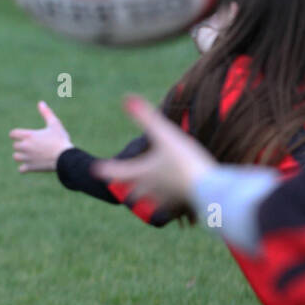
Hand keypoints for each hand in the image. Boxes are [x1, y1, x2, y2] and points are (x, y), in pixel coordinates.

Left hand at [9, 101, 73, 172]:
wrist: (66, 157)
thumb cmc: (61, 139)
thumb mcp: (55, 124)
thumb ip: (46, 113)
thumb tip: (41, 103)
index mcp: (28, 135)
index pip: (13, 134)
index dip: (17, 135)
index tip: (24, 136)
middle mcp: (25, 146)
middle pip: (15, 146)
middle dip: (21, 145)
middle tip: (33, 145)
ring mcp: (27, 158)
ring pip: (16, 157)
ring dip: (21, 156)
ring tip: (31, 155)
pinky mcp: (31, 167)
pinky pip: (21, 169)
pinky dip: (25, 168)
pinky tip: (32, 165)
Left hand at [91, 96, 216, 206]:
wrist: (209, 190)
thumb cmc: (184, 161)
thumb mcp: (164, 135)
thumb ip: (145, 117)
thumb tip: (127, 97)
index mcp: (140, 172)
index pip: (117, 170)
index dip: (106, 168)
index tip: (96, 169)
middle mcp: (148, 189)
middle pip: (131, 190)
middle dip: (125, 185)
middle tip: (120, 182)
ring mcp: (164, 200)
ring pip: (149, 200)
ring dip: (145, 195)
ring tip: (146, 192)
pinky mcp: (180, 206)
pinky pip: (169, 206)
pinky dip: (167, 202)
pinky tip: (172, 199)